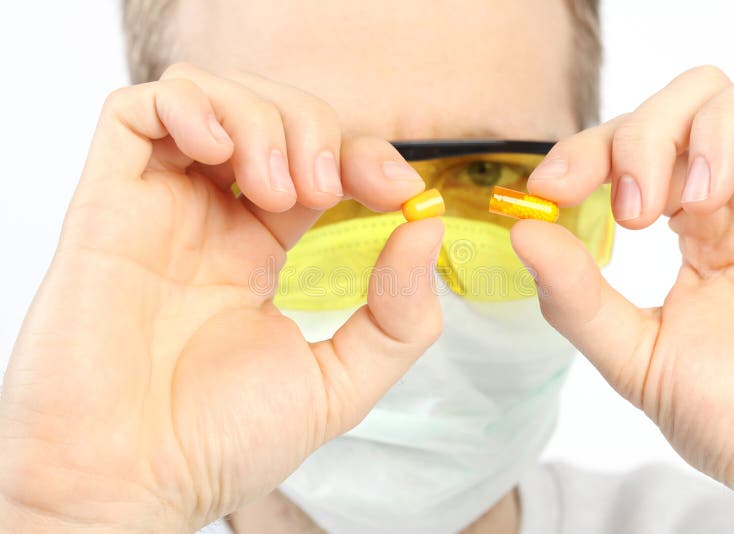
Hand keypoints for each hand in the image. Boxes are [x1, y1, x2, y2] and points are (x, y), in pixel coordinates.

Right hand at [0, 63, 442, 531]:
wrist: (131, 484)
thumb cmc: (218, 444)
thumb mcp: (339, 384)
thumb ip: (398, 315)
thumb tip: (426, 227)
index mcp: (258, 252)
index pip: (316, 161)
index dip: (363, 153)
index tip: (397, 188)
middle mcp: (208, 220)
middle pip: (267, 114)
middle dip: (314, 128)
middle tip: (323, 188)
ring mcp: (157, 207)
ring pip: (209, 96)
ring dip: (261, 119)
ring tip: (275, 187)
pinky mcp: (106, 204)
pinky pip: (136, 111)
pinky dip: (193, 107)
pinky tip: (220, 154)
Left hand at [511, 48, 733, 529]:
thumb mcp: (638, 358)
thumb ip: (578, 299)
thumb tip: (521, 230)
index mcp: (690, 226)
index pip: (626, 152)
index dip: (582, 153)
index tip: (548, 189)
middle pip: (681, 106)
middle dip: (641, 140)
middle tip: (634, 210)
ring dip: (704, 131)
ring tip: (696, 203)